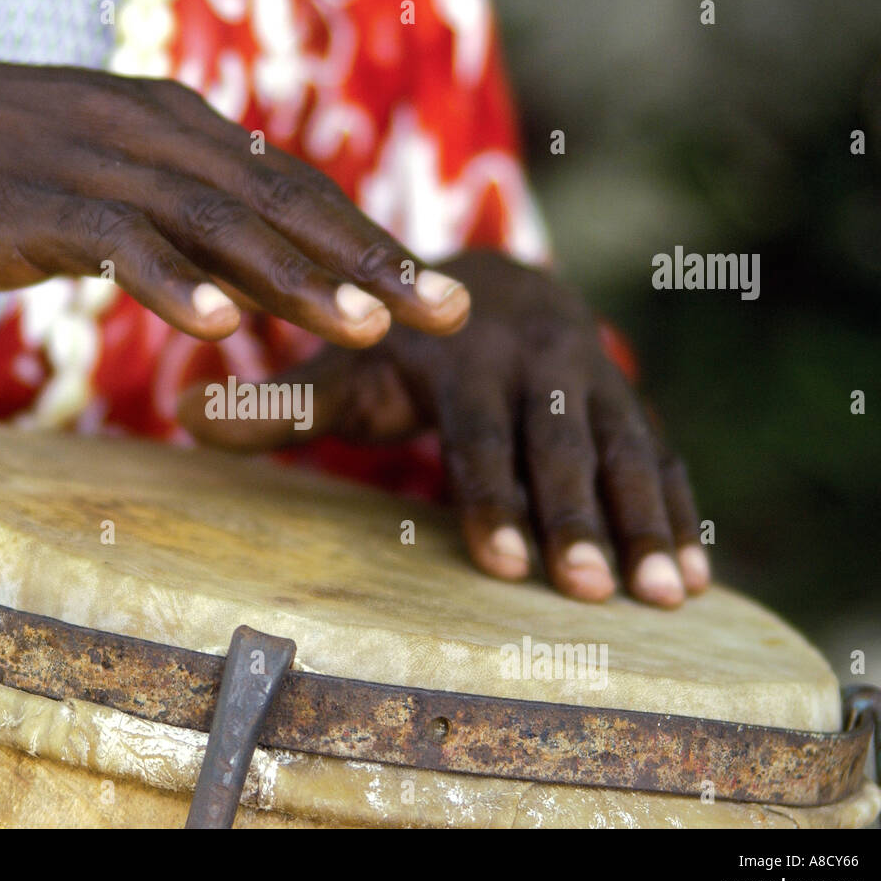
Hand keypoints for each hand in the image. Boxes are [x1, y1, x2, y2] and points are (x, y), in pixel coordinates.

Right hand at [0, 54, 468, 345]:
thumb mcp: (96, 174)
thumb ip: (167, 216)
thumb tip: (230, 277)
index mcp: (175, 130)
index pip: (291, 190)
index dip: (368, 242)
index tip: (433, 292)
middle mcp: (154, 137)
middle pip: (282, 206)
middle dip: (371, 263)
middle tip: (448, 314)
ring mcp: (98, 166)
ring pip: (218, 224)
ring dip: (296, 278)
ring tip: (366, 329)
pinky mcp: (39, 205)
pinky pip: (119, 245)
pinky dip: (172, 284)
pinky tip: (222, 327)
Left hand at [178, 249, 709, 607]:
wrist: (498, 283)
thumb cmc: (399, 347)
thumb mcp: (342, 368)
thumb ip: (273, 403)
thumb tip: (181, 415)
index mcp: (462, 354)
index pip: (477, 435)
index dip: (491, 499)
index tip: (503, 566)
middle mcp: (537, 360)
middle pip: (560, 447)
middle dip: (578, 520)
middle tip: (593, 592)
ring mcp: (592, 380)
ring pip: (624, 452)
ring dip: (647, 522)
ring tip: (666, 597)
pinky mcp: (628, 403)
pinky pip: (662, 456)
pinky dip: (681, 513)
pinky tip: (699, 581)